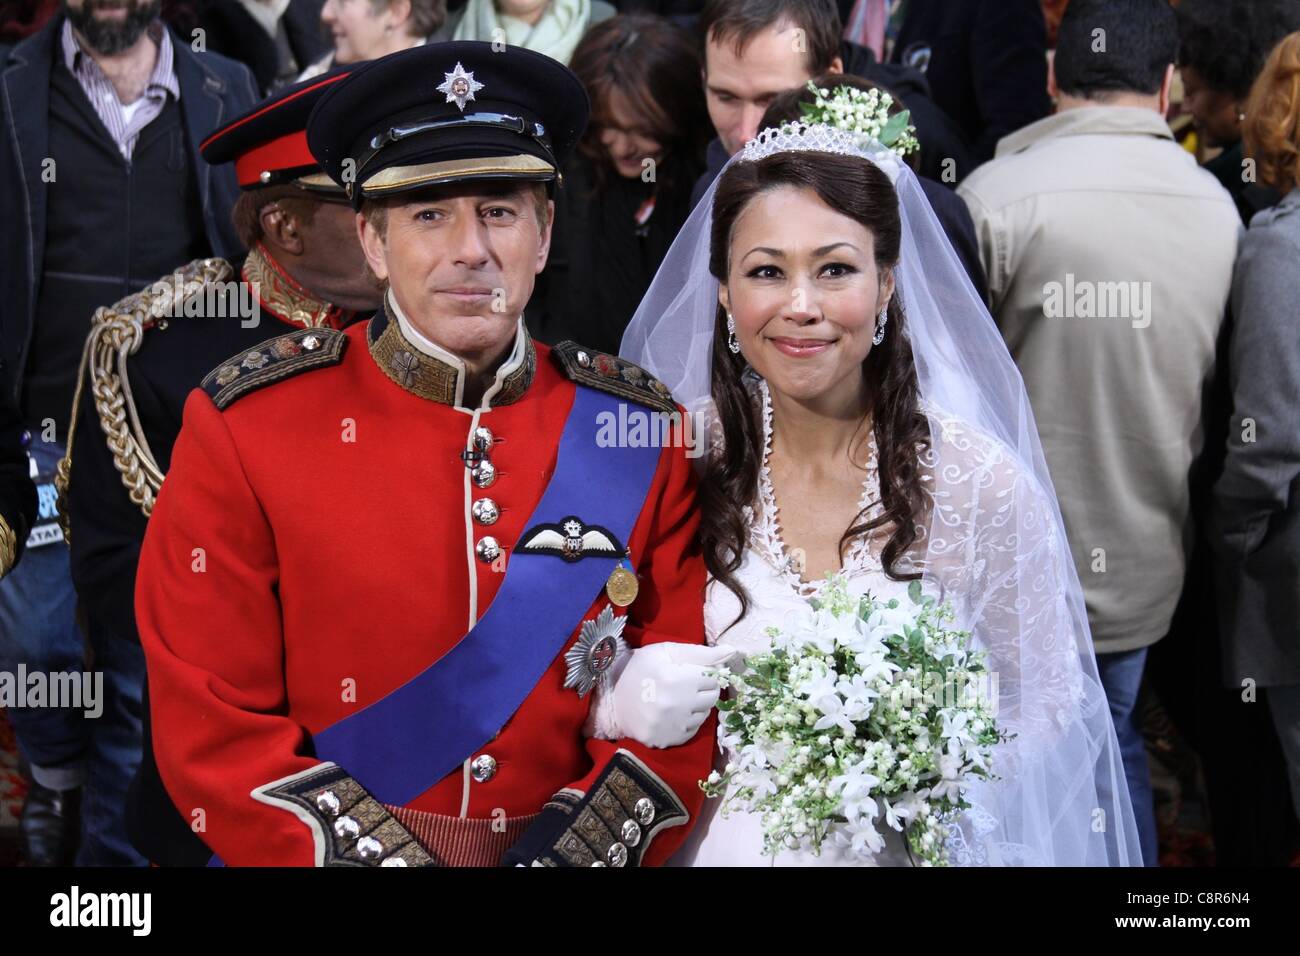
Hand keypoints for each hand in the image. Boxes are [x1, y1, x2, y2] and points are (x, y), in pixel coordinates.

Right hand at [612, 642, 740, 748]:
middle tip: (686, 685)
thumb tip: (732, 651)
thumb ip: (700, 652)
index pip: (714, 678)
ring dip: (696, 706)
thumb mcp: (666, 652)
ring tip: (677, 699)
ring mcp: (672, 726)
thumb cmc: (640, 669)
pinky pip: (692, 730)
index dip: (705, 673)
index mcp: (677, 679)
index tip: (691, 672)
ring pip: (704, 715)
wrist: (611, 699)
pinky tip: (672, 713)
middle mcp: (677, 705)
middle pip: (712, 697)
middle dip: (703, 689)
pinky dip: (687, 721)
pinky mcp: (668, 740)